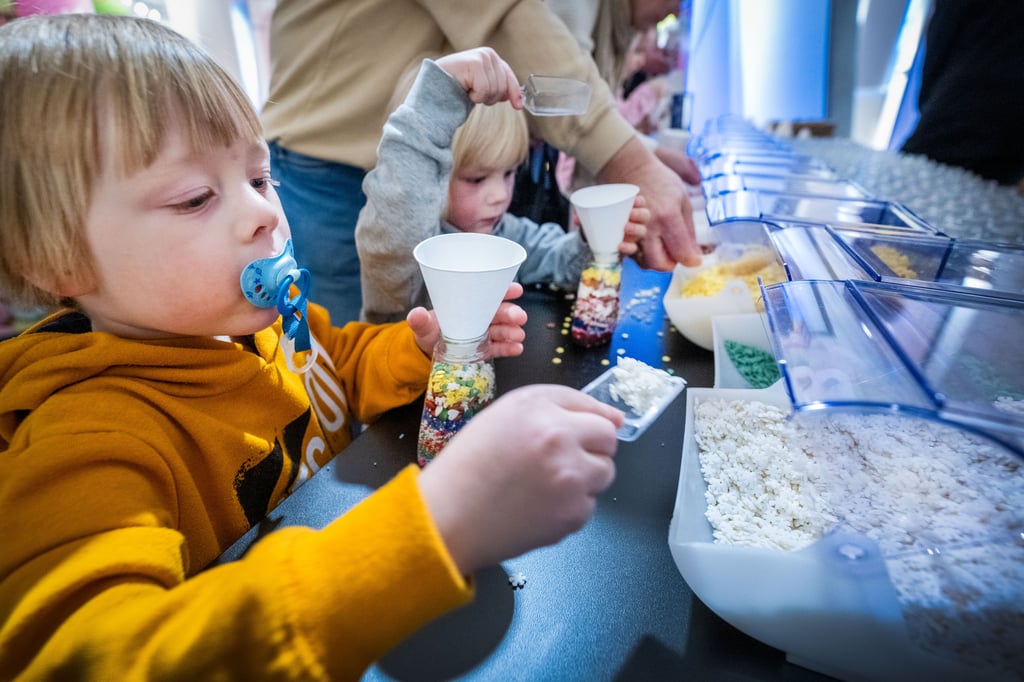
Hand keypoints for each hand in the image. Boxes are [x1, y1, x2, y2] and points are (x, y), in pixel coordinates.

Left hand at [407, 282, 526, 357]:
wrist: (428, 351)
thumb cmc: (430, 331)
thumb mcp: (424, 325)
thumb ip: (420, 321)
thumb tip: (416, 314)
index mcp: (468, 305)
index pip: (488, 294)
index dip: (504, 290)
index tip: (516, 290)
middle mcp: (480, 317)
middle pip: (500, 312)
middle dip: (511, 313)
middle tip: (518, 317)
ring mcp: (485, 333)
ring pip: (503, 329)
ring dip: (512, 331)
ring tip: (518, 335)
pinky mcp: (486, 349)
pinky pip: (500, 347)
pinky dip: (509, 347)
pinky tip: (517, 348)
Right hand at [418, 385, 622, 573]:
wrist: (448, 517)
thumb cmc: (469, 465)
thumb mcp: (502, 416)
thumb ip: (556, 407)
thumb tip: (617, 419)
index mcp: (538, 407)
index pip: (591, 406)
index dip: (590, 420)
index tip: (587, 432)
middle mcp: (559, 436)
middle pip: (608, 438)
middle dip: (592, 448)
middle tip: (562, 461)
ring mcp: (571, 477)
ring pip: (605, 472)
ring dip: (585, 478)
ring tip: (547, 485)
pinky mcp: (574, 513)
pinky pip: (590, 505)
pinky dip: (571, 508)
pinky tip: (540, 507)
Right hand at [435, 47, 523, 108]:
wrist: (434, 85)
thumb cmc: (456, 86)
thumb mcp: (482, 87)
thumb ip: (498, 87)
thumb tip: (518, 100)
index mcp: (492, 57)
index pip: (509, 76)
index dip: (514, 92)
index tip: (518, 106)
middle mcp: (489, 54)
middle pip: (502, 87)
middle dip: (490, 97)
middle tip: (474, 94)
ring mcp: (482, 57)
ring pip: (494, 90)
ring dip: (481, 97)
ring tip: (468, 90)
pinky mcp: (475, 63)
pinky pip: (484, 90)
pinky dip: (475, 96)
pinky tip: (465, 89)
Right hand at [598, 137, 700, 267]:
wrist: (630, 167)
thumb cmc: (660, 181)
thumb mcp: (682, 200)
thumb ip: (689, 230)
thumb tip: (695, 255)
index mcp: (668, 217)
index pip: (682, 253)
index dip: (690, 259)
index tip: (693, 257)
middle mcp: (649, 226)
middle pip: (659, 264)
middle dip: (669, 264)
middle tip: (673, 253)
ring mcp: (632, 230)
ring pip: (642, 262)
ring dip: (653, 260)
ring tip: (658, 246)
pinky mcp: (620, 231)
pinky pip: (630, 253)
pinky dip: (638, 253)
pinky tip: (645, 244)